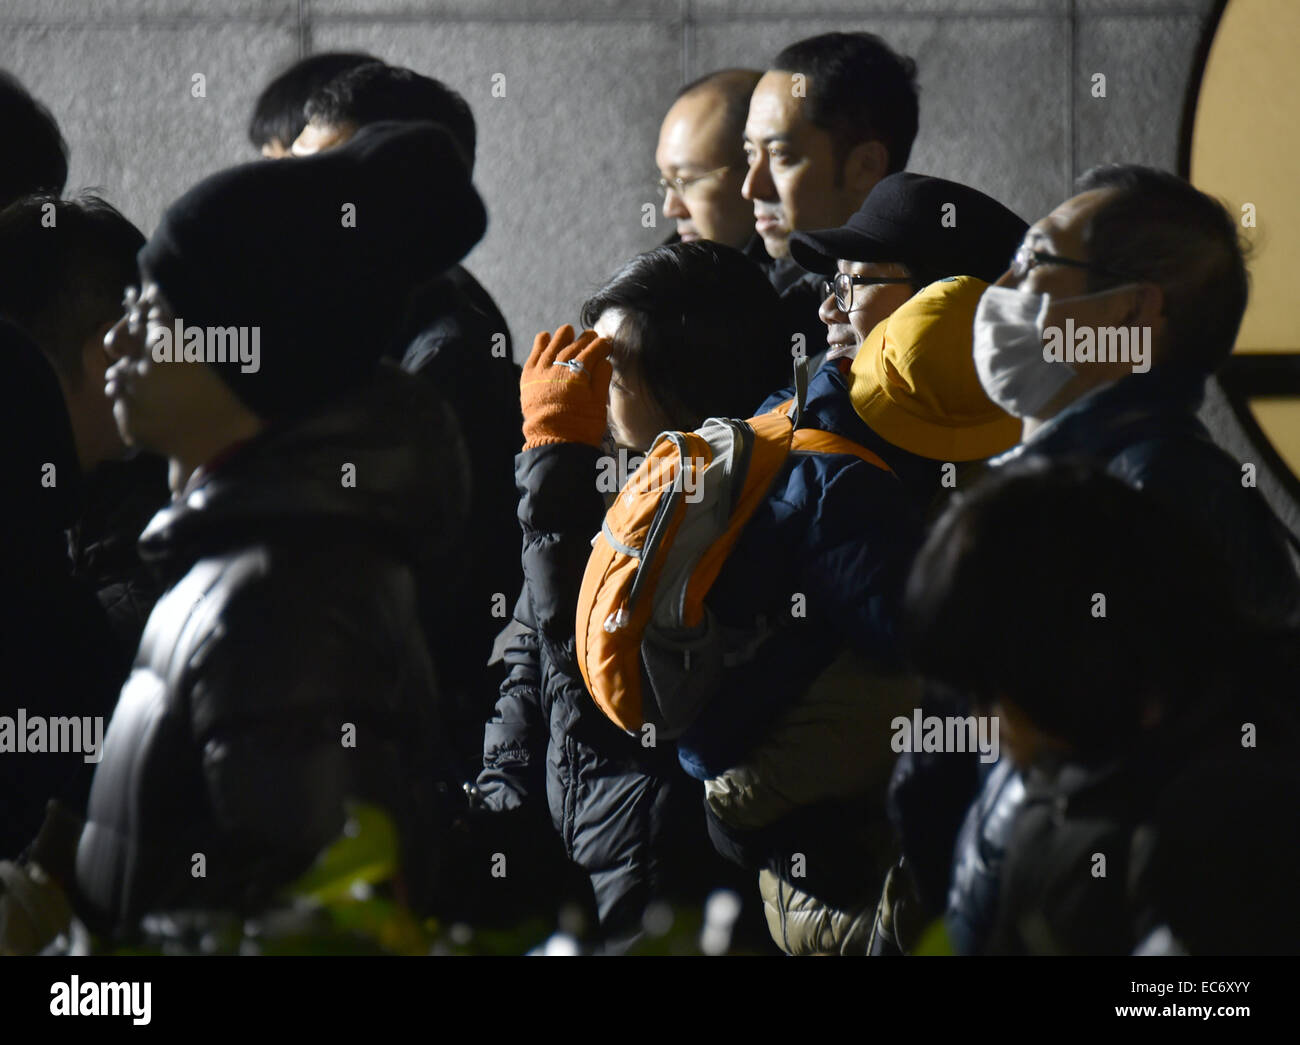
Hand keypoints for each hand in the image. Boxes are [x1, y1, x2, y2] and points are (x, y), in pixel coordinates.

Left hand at [520, 324, 612, 448]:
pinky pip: (534, 354)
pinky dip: (540, 343)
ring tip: (568, 330)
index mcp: (579, 373)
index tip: (607, 344)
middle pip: (574, 345)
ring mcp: (541, 370)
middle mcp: (559, 367)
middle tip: (592, 337)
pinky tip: (545, 337)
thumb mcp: (599, 403)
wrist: (553, 440)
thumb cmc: (581, 425)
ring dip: (562, 335)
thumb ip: (601, 378)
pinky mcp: (528, 377)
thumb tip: (604, 360)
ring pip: (553, 344)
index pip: (593, 350)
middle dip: (585, 339)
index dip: (602, 345)